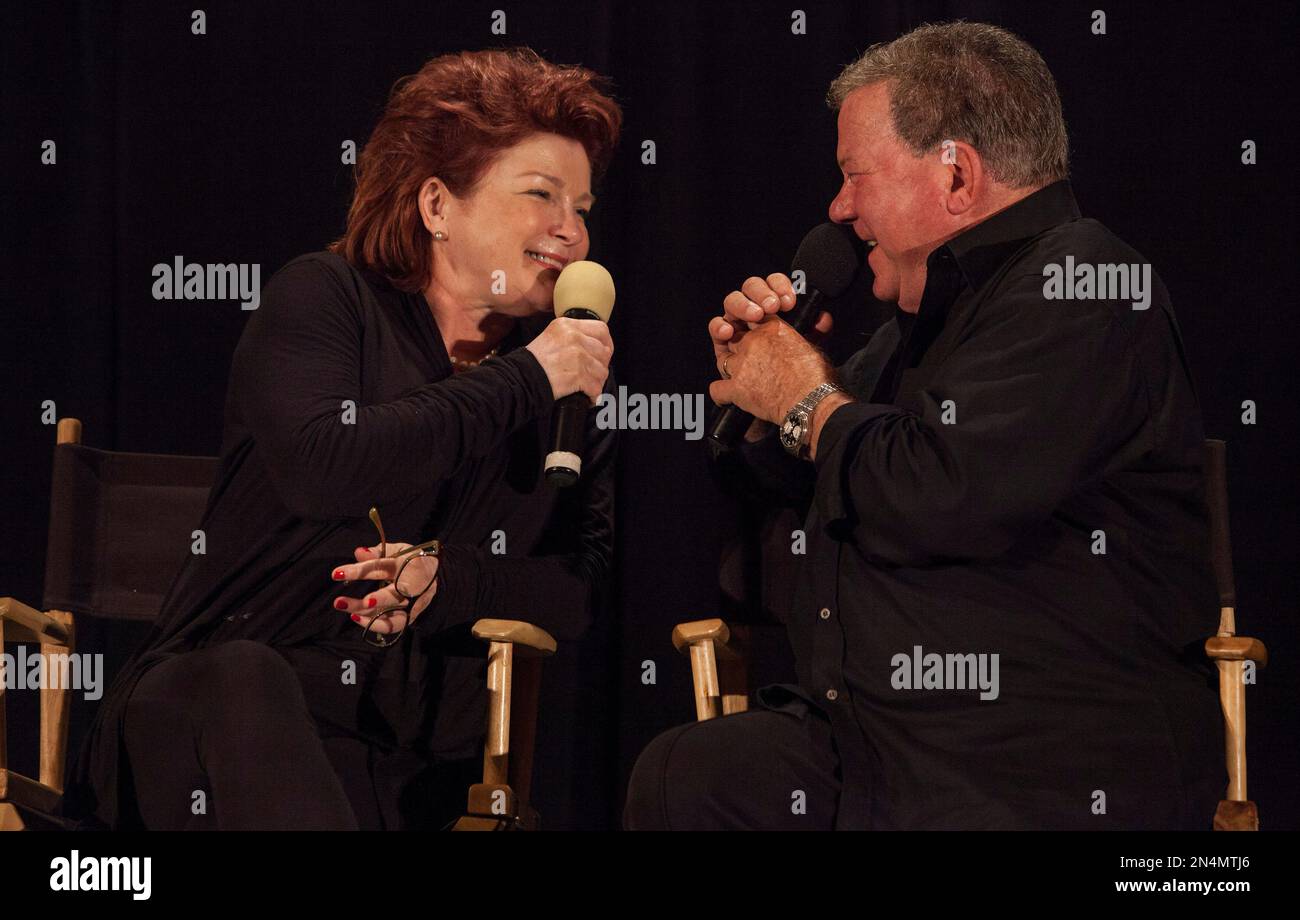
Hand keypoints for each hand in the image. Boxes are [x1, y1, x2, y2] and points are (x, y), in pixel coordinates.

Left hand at [331, 543, 439, 636]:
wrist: (437, 573)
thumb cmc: (412, 559)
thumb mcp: (398, 550)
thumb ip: (378, 552)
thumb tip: (358, 552)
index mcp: (407, 564)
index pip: (380, 567)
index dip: (359, 570)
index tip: (336, 574)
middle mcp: (413, 586)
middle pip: (389, 596)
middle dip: (365, 602)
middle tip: (339, 602)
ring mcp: (414, 603)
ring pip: (392, 615)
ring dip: (369, 617)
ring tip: (349, 614)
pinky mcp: (412, 615)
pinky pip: (395, 625)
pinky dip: (377, 625)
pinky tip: (358, 619)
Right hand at [525, 317, 612, 403]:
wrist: (521, 378)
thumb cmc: (533, 362)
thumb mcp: (550, 336)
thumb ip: (571, 335)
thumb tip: (593, 346)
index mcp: (567, 325)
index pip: (601, 329)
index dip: (606, 343)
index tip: (604, 352)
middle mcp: (574, 337)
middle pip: (604, 351)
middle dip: (601, 366)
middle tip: (593, 373)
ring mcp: (577, 355)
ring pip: (602, 371)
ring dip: (597, 382)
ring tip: (587, 386)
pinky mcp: (578, 375)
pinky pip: (596, 387)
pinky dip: (593, 396)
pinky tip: (587, 397)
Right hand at [708, 272, 832, 364]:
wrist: (785, 397)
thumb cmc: (795, 369)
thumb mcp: (808, 349)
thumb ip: (815, 331)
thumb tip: (823, 319)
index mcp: (774, 306)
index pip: (774, 284)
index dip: (780, 286)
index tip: (789, 301)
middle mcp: (753, 311)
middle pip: (751, 287)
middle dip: (761, 293)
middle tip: (772, 306)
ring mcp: (736, 325)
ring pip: (732, 302)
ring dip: (742, 305)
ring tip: (754, 316)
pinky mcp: (722, 343)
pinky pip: (716, 328)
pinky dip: (720, 326)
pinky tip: (728, 332)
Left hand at [709, 275, 835, 423]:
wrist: (812, 402)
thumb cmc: (818, 377)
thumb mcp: (816, 346)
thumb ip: (812, 330)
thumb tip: (822, 319)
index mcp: (773, 328)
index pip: (753, 319)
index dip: (751, 326)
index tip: (755, 334)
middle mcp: (753, 341)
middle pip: (734, 336)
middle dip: (735, 343)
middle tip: (745, 356)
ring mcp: (742, 363)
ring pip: (723, 359)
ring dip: (730, 368)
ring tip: (740, 378)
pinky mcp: (736, 388)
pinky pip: (716, 389)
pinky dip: (721, 396)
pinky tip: (727, 398)